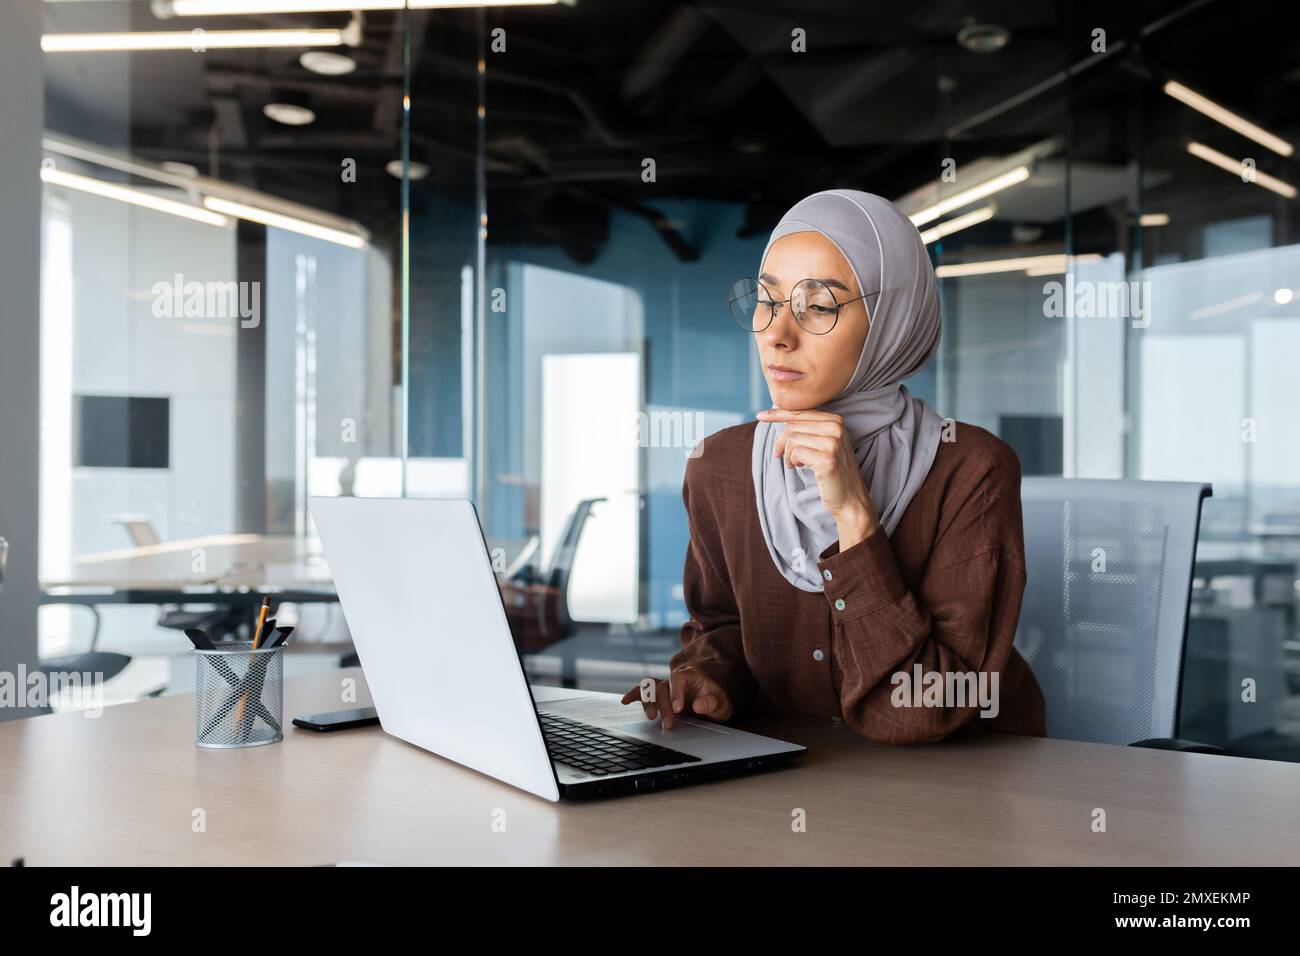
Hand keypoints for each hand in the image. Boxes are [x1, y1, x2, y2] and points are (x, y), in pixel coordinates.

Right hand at [619, 666, 732, 729]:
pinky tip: (625, 701)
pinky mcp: (658, 694)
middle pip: (662, 686)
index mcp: (691, 674)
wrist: (713, 703)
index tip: (677, 709)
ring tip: (651, 717)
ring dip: (648, 702)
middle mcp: (675, 677)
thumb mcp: (722, 704)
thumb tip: (698, 705)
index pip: (678, 678)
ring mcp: (665, 685)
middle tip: (669, 724)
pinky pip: (643, 690)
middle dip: (664, 706)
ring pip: (650, 688)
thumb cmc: (717, 701)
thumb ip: (712, 703)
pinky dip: (633, 694)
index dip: (675, 692)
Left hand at [757, 407, 880, 549]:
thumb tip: (776, 415)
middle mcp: (836, 428)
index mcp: (836, 420)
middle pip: (793, 426)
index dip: (778, 413)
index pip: (800, 412)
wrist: (850, 498)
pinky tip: (798, 467)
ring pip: (792, 439)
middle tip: (779, 455)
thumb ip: (807, 429)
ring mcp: (833, 443)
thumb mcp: (822, 444)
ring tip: (792, 464)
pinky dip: (792, 461)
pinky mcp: (827, 459)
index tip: (760, 415)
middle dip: (781, 441)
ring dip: (787, 454)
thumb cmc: (831, 471)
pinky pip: (796, 453)